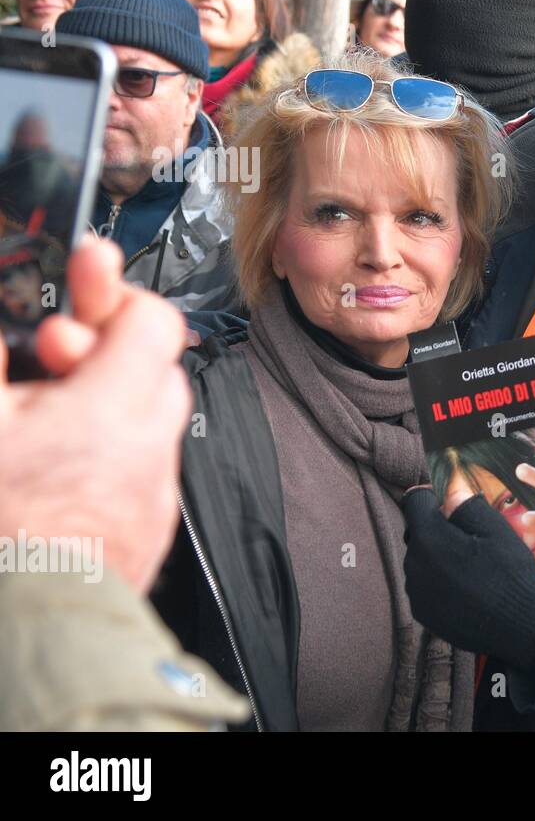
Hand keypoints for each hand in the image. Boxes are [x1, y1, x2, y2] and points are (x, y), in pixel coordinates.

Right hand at [0, 240, 190, 591]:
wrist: (30, 629)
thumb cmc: (2, 533)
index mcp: (112, 410)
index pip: (153, 320)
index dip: (115, 292)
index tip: (85, 273)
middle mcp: (149, 447)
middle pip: (151, 367)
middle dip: (102, 348)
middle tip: (49, 350)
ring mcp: (153, 492)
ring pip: (145, 419)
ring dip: (103, 400)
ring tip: (42, 413)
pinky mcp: (146, 530)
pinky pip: (138, 466)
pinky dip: (108, 449)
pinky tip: (57, 463)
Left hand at [400, 488, 534, 672]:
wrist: (520, 624)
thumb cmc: (510, 572)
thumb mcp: (495, 529)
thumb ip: (466, 504)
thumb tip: (448, 489)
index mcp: (430, 539)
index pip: (414, 500)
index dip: (432, 497)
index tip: (451, 506)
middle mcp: (414, 566)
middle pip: (416, 532)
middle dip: (435, 528)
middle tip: (468, 539)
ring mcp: (416, 593)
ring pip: (420, 559)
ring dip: (436, 556)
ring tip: (469, 567)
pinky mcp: (422, 613)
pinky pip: (424, 584)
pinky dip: (438, 580)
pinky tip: (465, 587)